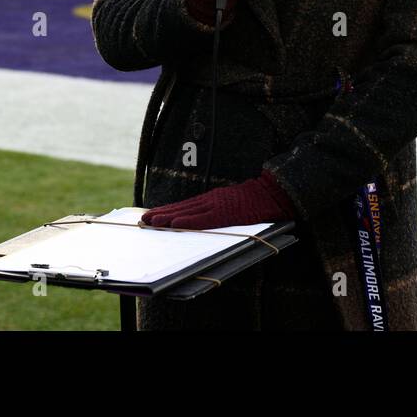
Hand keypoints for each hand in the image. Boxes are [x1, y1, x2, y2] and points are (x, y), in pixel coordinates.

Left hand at [141, 171, 296, 228]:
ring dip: (167, 217)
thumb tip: (201, 220)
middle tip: (143, 219)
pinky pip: (202, 218)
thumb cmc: (255, 202)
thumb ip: (217, 210)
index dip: (167, 210)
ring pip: (187, 212)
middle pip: (181, 207)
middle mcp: (211, 200)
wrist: (272, 193)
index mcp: (213, 199)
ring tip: (151, 221)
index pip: (185, 206)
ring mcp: (217, 205)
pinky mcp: (225, 212)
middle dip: (161, 213)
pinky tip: (174, 223)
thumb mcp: (232, 203)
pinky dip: (187, 220)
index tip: (152, 214)